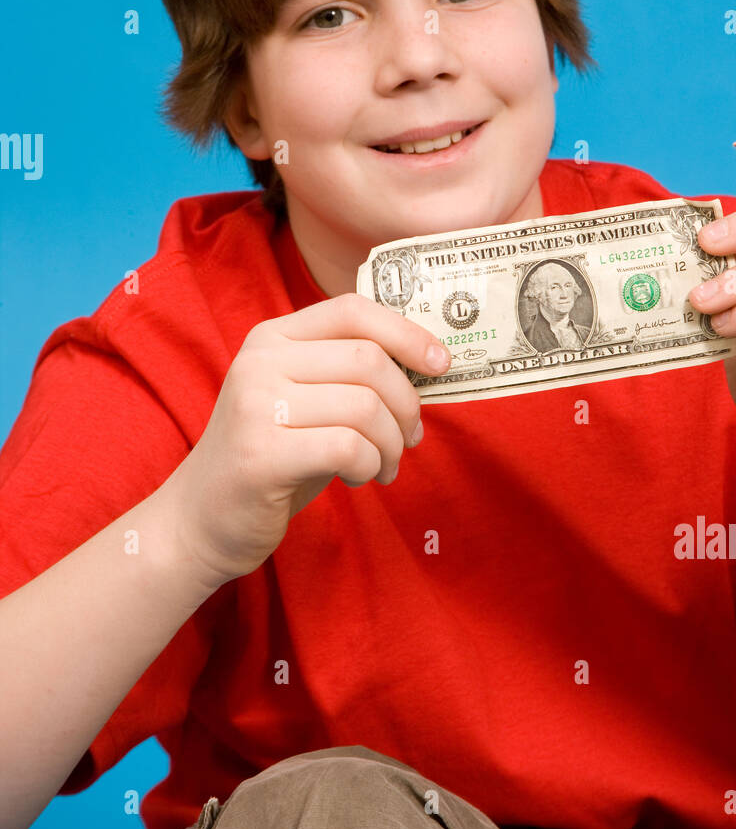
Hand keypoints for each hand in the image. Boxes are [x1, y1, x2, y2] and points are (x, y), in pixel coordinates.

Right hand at [164, 293, 450, 588]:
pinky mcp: (261, 455)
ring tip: (384, 466)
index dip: (406, 332)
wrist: (201, 519)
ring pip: (365, 407)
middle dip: (407, 404)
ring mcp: (254, 406)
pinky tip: (361, 478)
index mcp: (271, 337)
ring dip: (392, 444)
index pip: (352, 310)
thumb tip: (427, 363)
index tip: (441, 364)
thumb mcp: (305, 400)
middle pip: (368, 359)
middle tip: (411, 438)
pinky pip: (348, 447)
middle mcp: (259, 362)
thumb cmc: (272, 457)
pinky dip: (370, 465)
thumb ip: (349, 374)